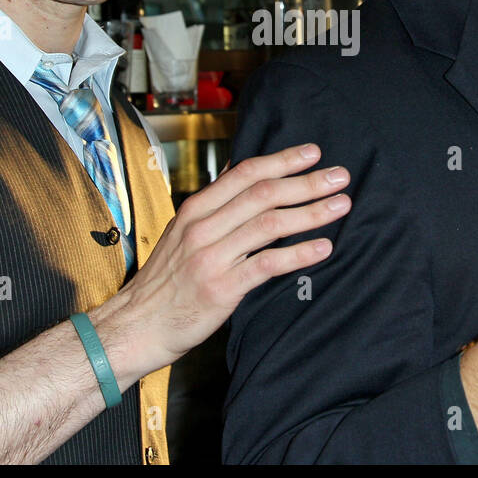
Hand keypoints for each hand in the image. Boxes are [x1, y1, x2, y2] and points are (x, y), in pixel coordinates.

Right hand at [111, 143, 348, 373]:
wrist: (137, 325)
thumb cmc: (165, 281)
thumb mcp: (181, 232)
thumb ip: (214, 204)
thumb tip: (239, 170)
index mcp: (195, 209)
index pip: (244, 173)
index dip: (282, 160)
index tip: (313, 153)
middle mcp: (203, 227)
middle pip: (263, 194)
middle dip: (306, 182)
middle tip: (339, 177)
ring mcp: (211, 257)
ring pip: (269, 224)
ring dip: (310, 213)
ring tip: (341, 206)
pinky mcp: (221, 288)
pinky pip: (266, 265)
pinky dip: (298, 254)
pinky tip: (322, 248)